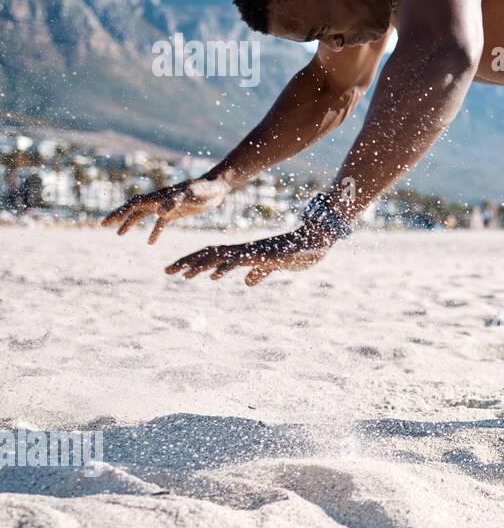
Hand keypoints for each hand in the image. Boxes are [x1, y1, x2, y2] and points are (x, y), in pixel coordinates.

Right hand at [101, 178, 230, 242]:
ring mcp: (166, 207)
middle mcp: (158, 201)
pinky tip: (151, 243)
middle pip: (133, 209)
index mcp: (158, 196)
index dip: (119, 213)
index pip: (133, 205)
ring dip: (131, 224)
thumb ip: (173, 202)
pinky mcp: (175, 213)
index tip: (106, 222)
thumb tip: (158, 213)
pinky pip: (161, 224)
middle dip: (118, 217)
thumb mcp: (189, 195)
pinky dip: (155, 232)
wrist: (216, 188)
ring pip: (143, 215)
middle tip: (104, 226)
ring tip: (119, 234)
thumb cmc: (202, 190)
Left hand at [165, 225, 334, 286]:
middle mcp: (242, 249)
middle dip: (186, 261)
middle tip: (166, 271)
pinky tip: (214, 277)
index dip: (192, 261)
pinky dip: (226, 268)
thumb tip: (247, 282)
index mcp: (241, 252)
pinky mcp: (261, 255)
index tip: (175, 270)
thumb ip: (258, 272)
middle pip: (208, 253)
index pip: (211, 254)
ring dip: (201, 265)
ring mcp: (250, 251)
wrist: (313, 245)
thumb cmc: (293, 254)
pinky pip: (240, 262)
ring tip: (184, 275)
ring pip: (220, 256)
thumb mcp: (271, 267)